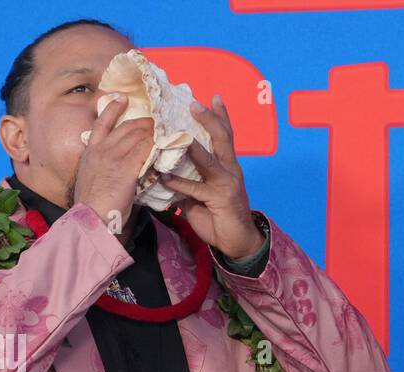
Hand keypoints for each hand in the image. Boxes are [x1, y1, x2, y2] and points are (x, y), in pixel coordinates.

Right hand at [72, 95, 154, 237]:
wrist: (91, 216)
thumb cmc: (92, 206)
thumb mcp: (92, 180)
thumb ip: (104, 168)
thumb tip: (116, 167)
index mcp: (90, 152)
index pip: (101, 123)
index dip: (112, 109)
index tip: (122, 98)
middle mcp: (101, 150)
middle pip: (125, 127)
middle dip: (142, 121)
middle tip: (155, 118)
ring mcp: (114, 157)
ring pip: (137, 136)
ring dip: (152, 131)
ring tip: (164, 127)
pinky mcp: (127, 168)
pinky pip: (145, 151)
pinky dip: (155, 146)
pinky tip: (165, 143)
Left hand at [157, 95, 263, 258]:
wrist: (238, 242)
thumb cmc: (219, 217)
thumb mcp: (202, 194)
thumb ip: (188, 180)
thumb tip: (166, 171)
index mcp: (228, 165)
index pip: (225, 135)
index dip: (220, 116)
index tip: (213, 96)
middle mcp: (230, 170)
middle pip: (222, 138)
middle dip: (209, 119)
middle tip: (194, 104)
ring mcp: (227, 184)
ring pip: (209, 160)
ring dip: (192, 147)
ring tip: (177, 135)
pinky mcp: (221, 199)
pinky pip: (197, 188)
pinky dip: (180, 183)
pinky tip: (166, 178)